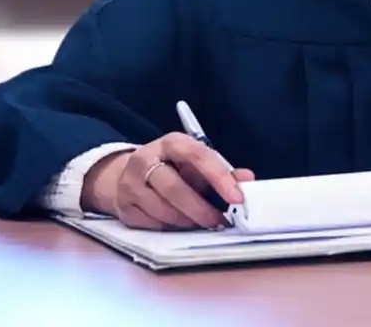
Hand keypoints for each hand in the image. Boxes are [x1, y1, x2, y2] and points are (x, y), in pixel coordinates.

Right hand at [81, 133, 255, 229]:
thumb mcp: (197, 162)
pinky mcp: (123, 206)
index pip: (198, 157)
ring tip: (201, 221)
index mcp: (171, 143)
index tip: (237, 197)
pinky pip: (151, 224)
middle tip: (219, 220)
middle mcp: (145, 160)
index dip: (219, 178)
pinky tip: (180, 223)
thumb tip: (248, 179)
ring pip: (162, 210)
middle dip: (201, 209)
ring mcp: (129, 184)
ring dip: (187, 221)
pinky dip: (170, 227)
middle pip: (175, 189)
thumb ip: (223, 171)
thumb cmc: (174, 168)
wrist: (130, 174)